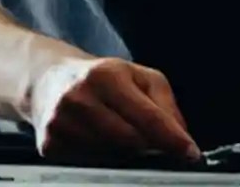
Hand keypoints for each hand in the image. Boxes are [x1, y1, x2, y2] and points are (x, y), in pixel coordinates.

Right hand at [28, 56, 200, 162]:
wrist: (49, 80)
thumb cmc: (103, 78)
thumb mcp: (140, 76)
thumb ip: (165, 104)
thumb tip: (181, 136)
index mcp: (107, 76)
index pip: (148, 117)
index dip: (172, 139)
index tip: (191, 153)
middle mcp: (80, 98)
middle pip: (130, 142)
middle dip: (148, 146)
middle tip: (152, 141)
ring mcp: (60, 123)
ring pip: (111, 156)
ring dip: (124, 152)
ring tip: (117, 130)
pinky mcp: (49, 145)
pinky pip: (90, 164)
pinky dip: (102, 157)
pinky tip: (96, 138)